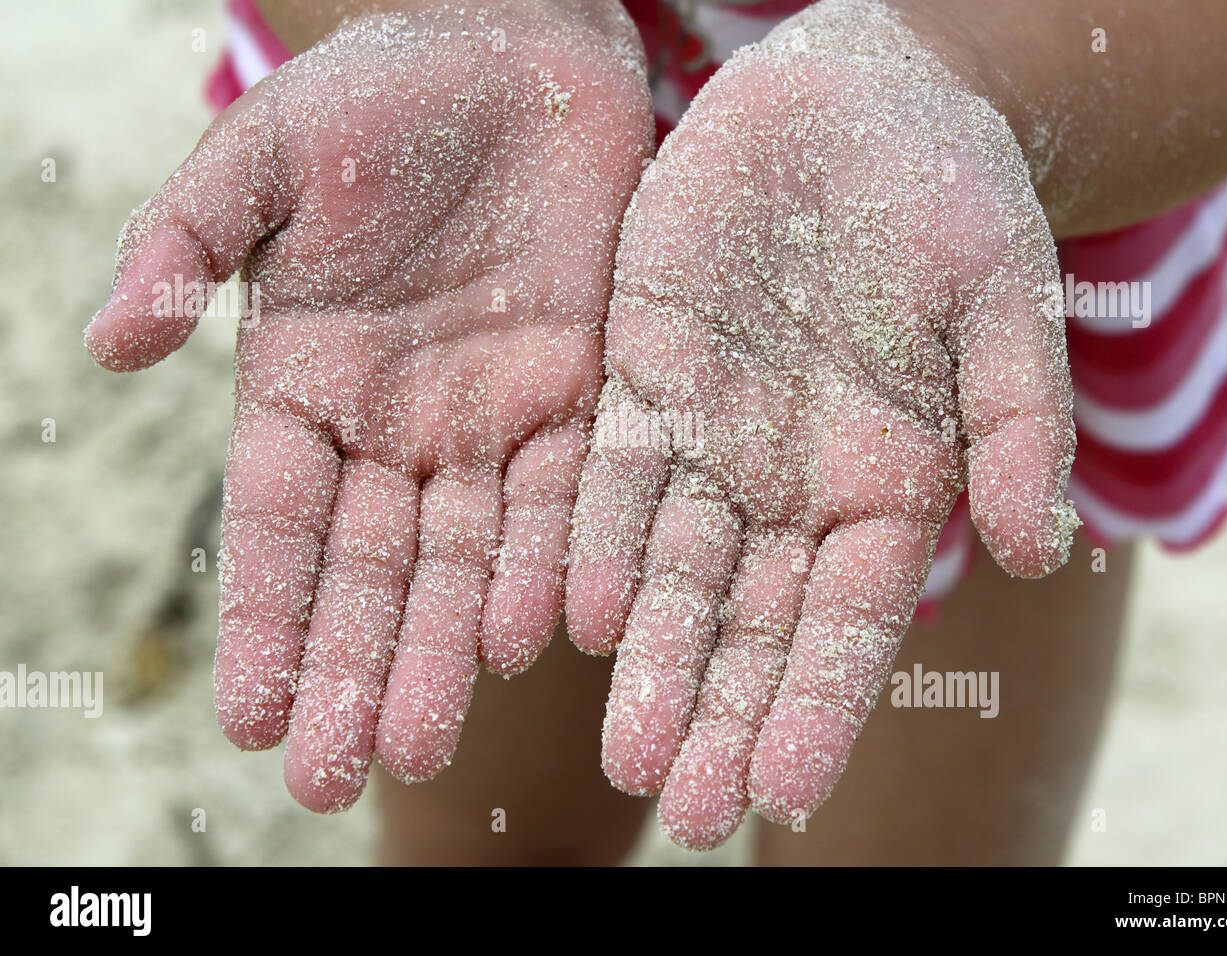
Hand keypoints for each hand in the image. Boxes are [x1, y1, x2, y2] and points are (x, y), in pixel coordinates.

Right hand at [86, 3, 650, 811]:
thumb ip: (189, 242)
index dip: (261, 617)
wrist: (518, 51)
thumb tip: (111, 345)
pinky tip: (538, 638)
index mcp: (307, 383)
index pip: (275, 524)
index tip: (242, 716)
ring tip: (420, 744)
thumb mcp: (266, 155)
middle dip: (347, 669)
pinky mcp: (585, 395)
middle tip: (328, 777)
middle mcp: (398, 425)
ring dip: (442, 650)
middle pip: (369, 569)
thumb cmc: (380, 93)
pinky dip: (554, 562)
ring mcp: (493, 418)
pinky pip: (570, 495)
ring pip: (467, 557)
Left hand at [564, 0, 1076, 847]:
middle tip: (683, 807)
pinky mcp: (643, 383)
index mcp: (889, 487)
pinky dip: (598, 545)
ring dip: (651, 660)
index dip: (817, 706)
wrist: (854, 105)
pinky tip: (580, 617)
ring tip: (625, 754)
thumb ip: (1018, 424)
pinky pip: (613, 477)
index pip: (850, 622)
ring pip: (675, 573)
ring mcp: (712, 441)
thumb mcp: (1004, 296)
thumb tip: (1031, 551)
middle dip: (721, 714)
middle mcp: (793, 487)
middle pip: (753, 623)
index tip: (782, 793)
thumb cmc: (951, 198)